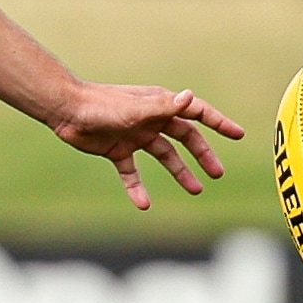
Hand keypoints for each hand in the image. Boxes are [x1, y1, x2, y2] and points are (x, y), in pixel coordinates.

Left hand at [47, 82, 245, 210]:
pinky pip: (132, 172)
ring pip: (164, 156)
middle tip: (217, 173)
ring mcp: (135, 135)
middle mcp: (151, 119)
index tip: (238, 134)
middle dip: (202, 154)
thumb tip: (191, 98)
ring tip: (196, 190)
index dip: (218, 122)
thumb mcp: (134, 109)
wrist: (64, 110)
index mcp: (159, 104)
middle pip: (185, 138)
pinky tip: (143, 204)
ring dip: (179, 172)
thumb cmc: (99, 105)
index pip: (196, 112)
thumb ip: (163, 107)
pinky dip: (138, 187)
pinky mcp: (117, 150)